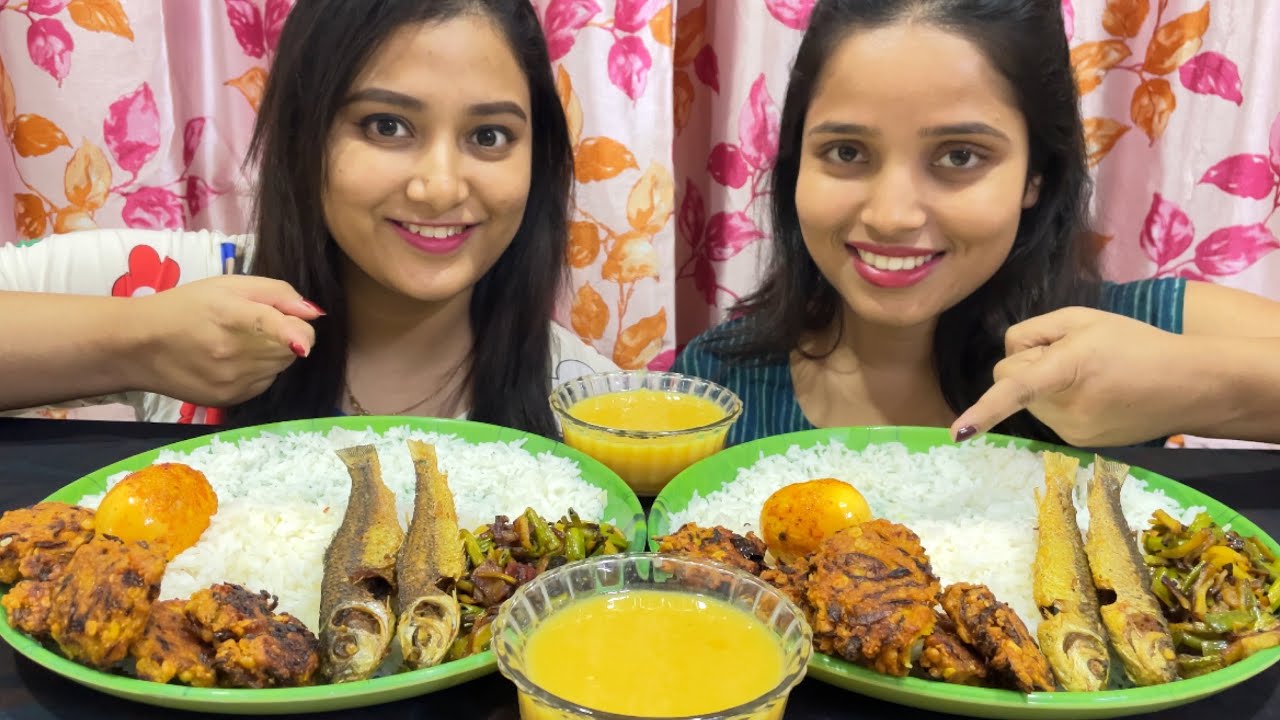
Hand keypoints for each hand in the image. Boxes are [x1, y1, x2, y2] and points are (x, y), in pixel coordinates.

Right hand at [123, 275, 322, 405]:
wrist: (139, 346)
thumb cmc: (186, 307)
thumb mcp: (228, 285)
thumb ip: (277, 294)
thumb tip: (315, 313)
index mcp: (231, 316)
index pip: (276, 328)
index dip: (297, 332)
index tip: (303, 336)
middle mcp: (234, 353)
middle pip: (291, 348)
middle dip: (287, 334)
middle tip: (258, 324)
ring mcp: (232, 381)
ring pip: (281, 366)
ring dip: (275, 353)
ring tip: (243, 340)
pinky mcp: (230, 399)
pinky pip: (266, 382)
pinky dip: (261, 370)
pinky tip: (236, 359)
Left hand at [950, 306, 1188, 445]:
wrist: (1190, 384)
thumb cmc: (1134, 343)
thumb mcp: (1082, 319)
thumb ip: (1033, 331)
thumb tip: (1009, 357)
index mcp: (1065, 371)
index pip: (1015, 389)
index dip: (984, 410)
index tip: (958, 433)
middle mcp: (1064, 409)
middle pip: (1011, 381)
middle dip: (1027, 365)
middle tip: (1070, 355)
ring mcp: (1071, 432)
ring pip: (1028, 402)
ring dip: (1043, 386)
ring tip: (1088, 374)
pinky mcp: (1078, 443)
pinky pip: (1047, 415)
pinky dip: (1059, 402)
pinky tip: (1095, 393)